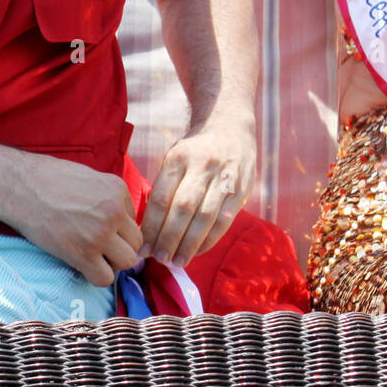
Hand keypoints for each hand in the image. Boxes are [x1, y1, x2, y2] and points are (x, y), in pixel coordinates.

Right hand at [6, 153, 141, 287]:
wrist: (21, 186)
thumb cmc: (50, 179)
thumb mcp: (91, 178)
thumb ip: (109, 197)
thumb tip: (120, 220)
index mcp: (118, 189)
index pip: (133, 220)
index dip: (117, 228)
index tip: (97, 227)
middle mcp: (115, 211)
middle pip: (136, 242)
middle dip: (121, 247)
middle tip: (100, 247)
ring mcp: (100, 233)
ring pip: (127, 262)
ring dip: (112, 263)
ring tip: (94, 256)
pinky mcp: (83, 253)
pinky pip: (105, 278)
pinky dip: (96, 276)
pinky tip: (83, 266)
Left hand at [140, 116, 255, 267]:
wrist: (230, 125)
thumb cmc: (195, 149)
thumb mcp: (174, 157)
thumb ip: (165, 187)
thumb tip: (150, 228)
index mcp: (179, 158)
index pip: (162, 198)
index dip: (151, 227)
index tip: (144, 248)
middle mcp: (202, 166)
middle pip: (183, 209)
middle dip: (170, 238)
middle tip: (160, 259)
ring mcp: (224, 177)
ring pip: (206, 217)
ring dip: (190, 243)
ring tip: (178, 261)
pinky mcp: (242, 188)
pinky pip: (225, 220)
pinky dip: (210, 239)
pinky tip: (198, 251)